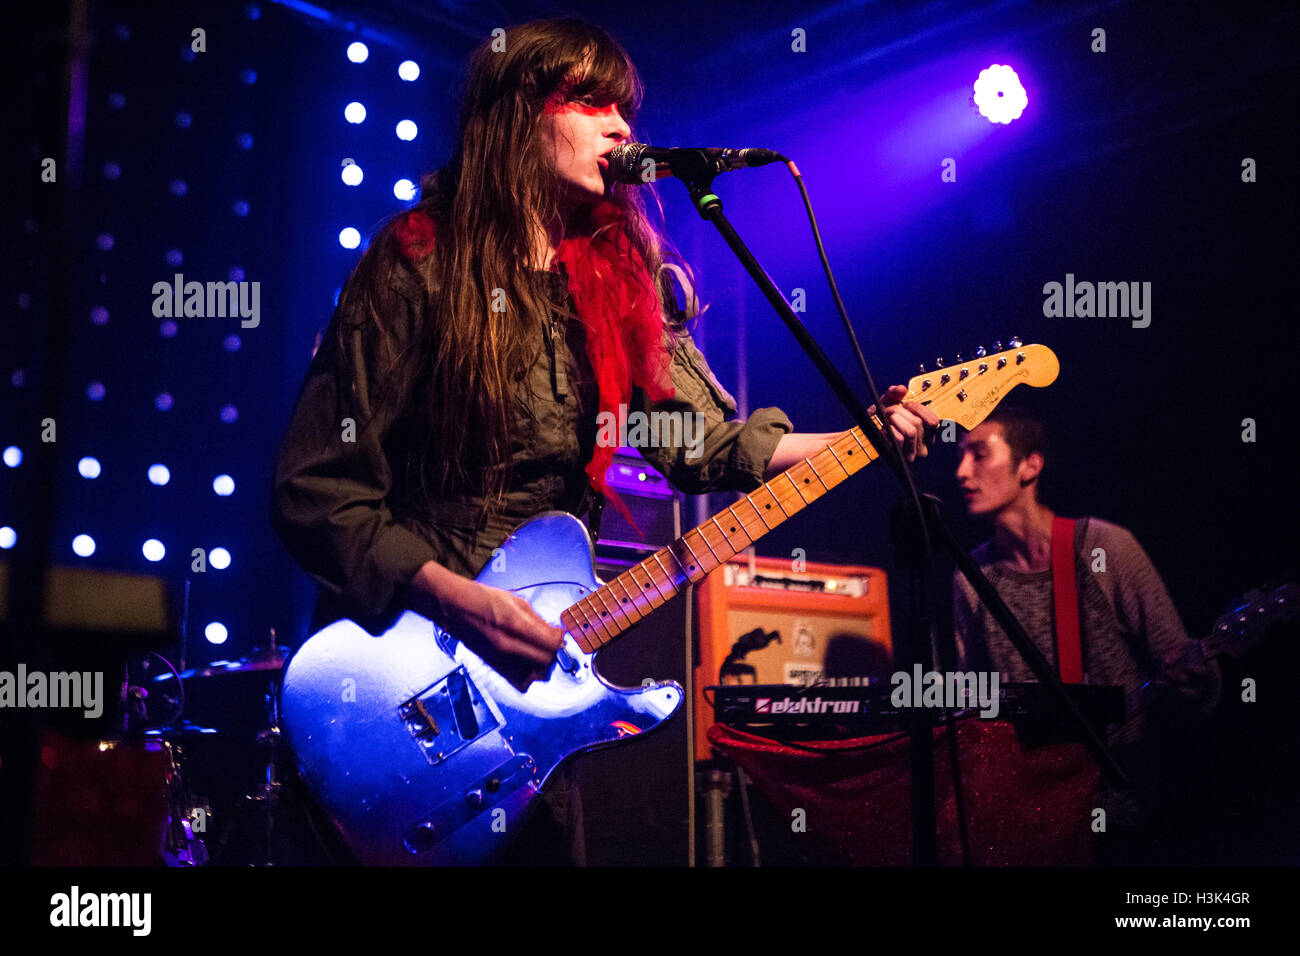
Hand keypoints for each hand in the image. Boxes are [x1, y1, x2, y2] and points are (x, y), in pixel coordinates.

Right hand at [411, 565, 563, 691]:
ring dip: (541, 666)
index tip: (559, 634)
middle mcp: (507, 646)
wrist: (452, 606)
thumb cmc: (481, 598)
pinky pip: (518, 680)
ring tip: (539, 652)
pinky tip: (526, 660)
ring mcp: (499, 658)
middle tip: (551, 642)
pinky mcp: (492, 665)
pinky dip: (527, 674)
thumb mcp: (515, 601)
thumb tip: (554, 633)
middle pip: (545, 662)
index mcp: (514, 624)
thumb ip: (537, 620)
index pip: (551, 644)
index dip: (560, 640)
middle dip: (553, 653)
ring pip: (533, 676)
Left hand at [871, 384, 940, 460]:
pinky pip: (899, 439)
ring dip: (895, 420)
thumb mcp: (886, 405)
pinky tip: (883, 431)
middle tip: (887, 411)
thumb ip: (894, 395)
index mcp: (924, 435)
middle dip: (900, 411)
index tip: (905, 405)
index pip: (933, 421)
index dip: (918, 408)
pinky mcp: (898, 458)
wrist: (861, 440)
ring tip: (885, 420)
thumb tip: (900, 389)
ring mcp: (910, 455)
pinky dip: (889, 431)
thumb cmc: (877, 423)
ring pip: (911, 431)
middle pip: (918, 423)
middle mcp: (921, 447)